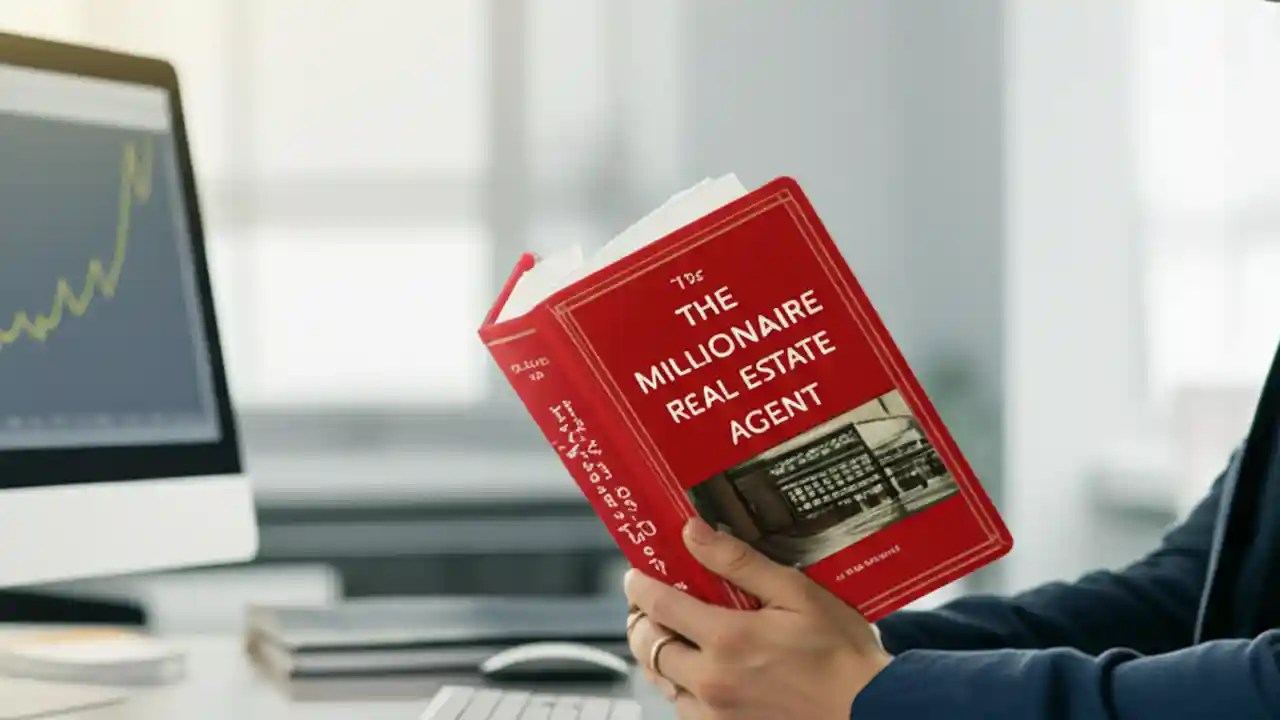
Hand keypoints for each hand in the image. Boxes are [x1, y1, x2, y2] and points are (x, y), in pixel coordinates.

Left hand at [625, 517, 891, 718]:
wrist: (870, 710)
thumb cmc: (840, 651)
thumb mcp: (795, 592)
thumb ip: (738, 562)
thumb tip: (691, 531)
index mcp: (726, 638)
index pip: (657, 606)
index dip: (640, 585)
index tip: (637, 574)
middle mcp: (711, 681)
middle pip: (648, 646)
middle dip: (643, 621)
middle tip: (652, 604)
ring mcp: (716, 714)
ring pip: (662, 681)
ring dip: (661, 656)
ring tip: (676, 636)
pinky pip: (685, 709)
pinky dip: (683, 688)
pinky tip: (704, 672)